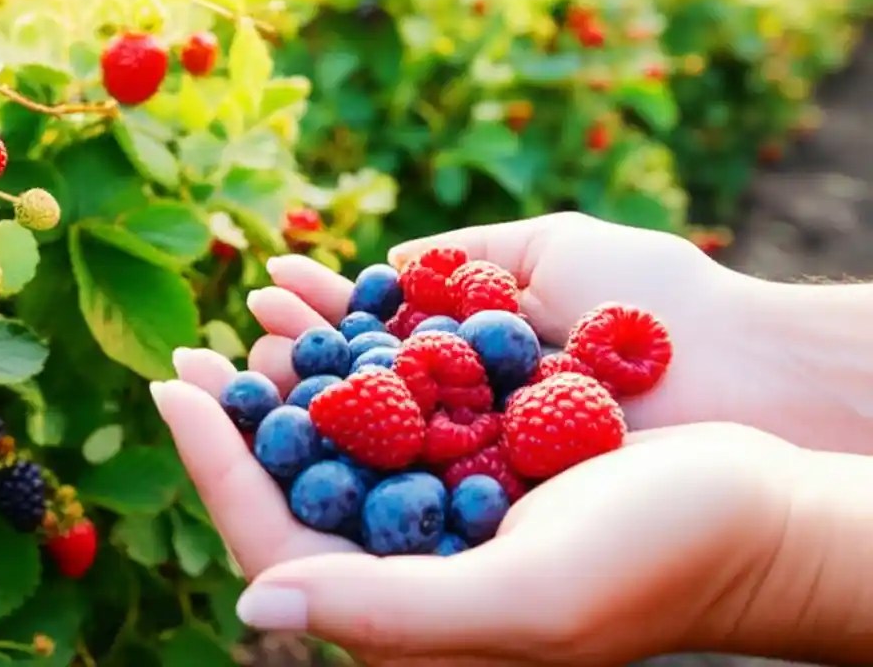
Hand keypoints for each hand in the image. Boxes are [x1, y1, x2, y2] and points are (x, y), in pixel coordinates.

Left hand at [151, 350, 799, 665]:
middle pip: (296, 490)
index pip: (275, 543)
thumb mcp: (521, 599)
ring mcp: (445, 509)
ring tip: (251, 322)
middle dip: (239, 421)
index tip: (172, 388)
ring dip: (294, 382)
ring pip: (341, 442)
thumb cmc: (656, 562)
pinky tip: (339, 317)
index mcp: (406, 615)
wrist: (759, 512)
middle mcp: (413, 563)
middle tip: (190, 356)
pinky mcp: (480, 459)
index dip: (213, 467)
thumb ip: (388, 608)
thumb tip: (254, 605)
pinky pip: (398, 407)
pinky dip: (363, 363)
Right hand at [248, 212, 769, 433]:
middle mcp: (465, 412)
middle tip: (233, 334)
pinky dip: (352, 457)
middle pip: (355, 393)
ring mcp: (477, 466)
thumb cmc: (657, 298)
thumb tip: (382, 266)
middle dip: (289, 363)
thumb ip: (466, 256)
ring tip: (246, 362)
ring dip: (302, 403)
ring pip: (369, 440)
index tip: (266, 284)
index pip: (371, 336)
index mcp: (472, 352)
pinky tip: (300, 424)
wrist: (746, 369)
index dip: (317, 314)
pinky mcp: (498, 508)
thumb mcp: (553, 246)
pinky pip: (410, 482)